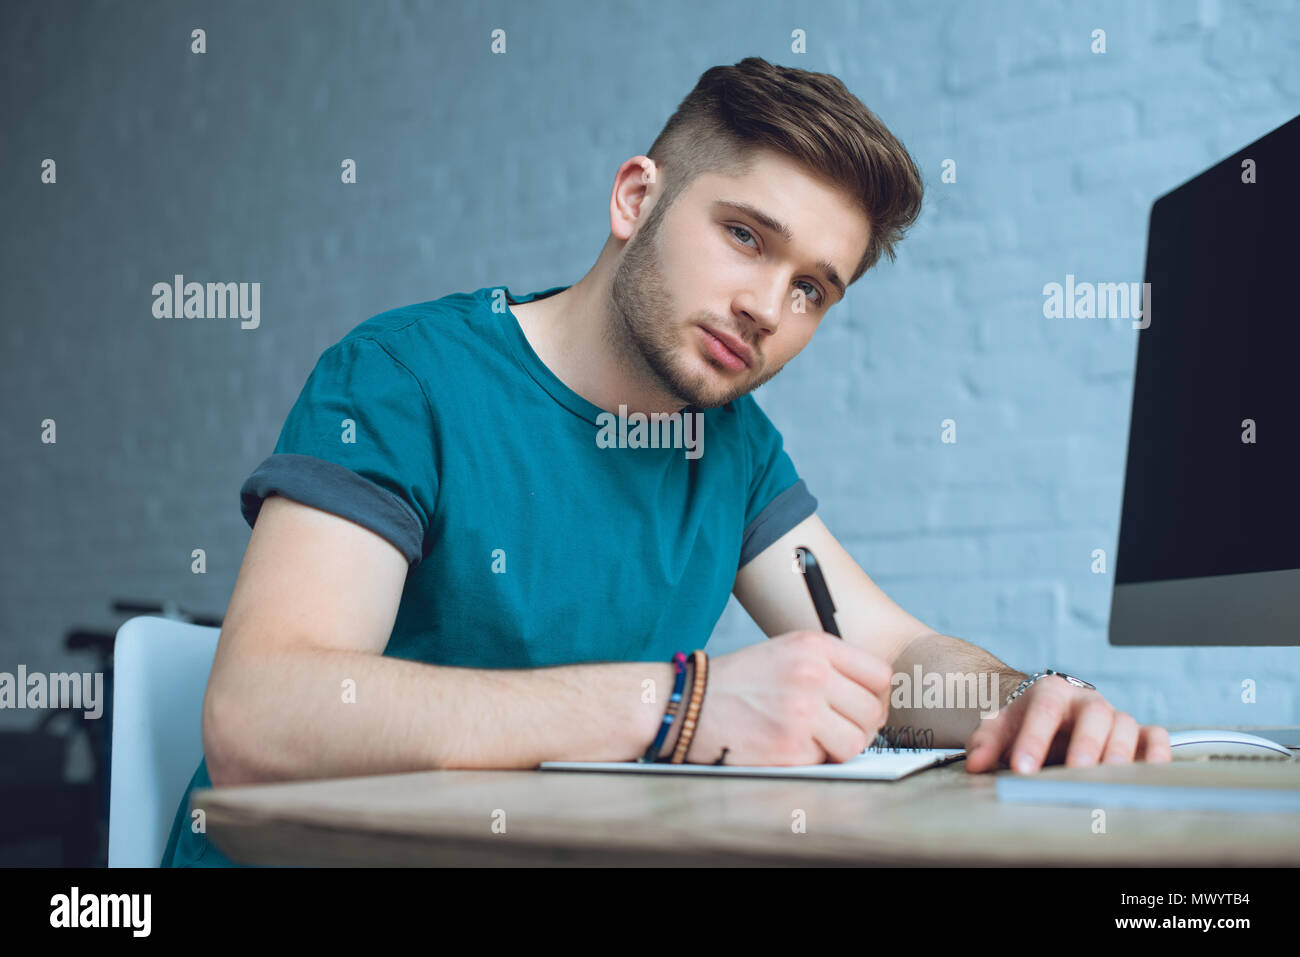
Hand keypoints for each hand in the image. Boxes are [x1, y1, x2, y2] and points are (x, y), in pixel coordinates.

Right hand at [685, 630, 892, 764]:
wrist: (692, 703)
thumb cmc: (742, 681)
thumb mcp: (787, 652)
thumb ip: (831, 667)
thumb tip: (878, 701)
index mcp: (814, 646)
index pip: (879, 674)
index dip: (877, 696)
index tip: (864, 706)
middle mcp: (812, 674)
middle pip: (873, 711)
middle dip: (861, 726)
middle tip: (840, 729)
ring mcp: (802, 712)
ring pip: (856, 741)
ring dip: (840, 746)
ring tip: (815, 739)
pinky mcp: (791, 747)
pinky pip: (826, 760)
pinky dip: (812, 758)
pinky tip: (787, 744)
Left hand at [963, 676, 1171, 772]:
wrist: (1043, 713)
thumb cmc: (1022, 723)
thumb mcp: (998, 728)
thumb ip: (984, 743)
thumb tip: (977, 764)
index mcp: (1050, 692)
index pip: (1043, 711)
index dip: (1033, 739)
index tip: (1021, 768)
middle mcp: (1086, 701)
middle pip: (1093, 715)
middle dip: (1085, 744)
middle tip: (1075, 770)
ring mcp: (1113, 716)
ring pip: (1126, 726)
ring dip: (1120, 751)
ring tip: (1110, 776)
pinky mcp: (1136, 735)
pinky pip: (1155, 736)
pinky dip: (1158, 751)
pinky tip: (1151, 771)